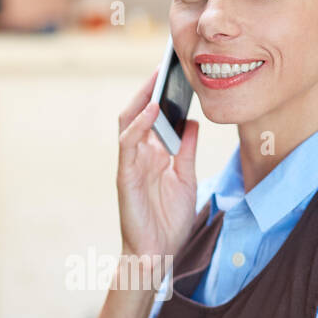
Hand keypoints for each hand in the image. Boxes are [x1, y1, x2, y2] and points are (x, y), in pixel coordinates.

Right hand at [117, 72, 199, 262]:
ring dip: (142, 97)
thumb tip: (191, 121)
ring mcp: (130, 163)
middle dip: (150, 87)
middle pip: (139, 112)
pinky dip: (139, 124)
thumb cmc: (169, 221)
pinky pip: (128, 143)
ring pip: (129, 121)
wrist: (158, 253)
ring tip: (158, 76)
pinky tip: (153, 109)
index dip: (162, 94)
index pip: (153, 117)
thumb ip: (186, 151)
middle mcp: (139, 155)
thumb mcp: (186, 179)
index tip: (177, 71)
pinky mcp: (125, 175)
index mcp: (153, 154)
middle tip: (167, 63)